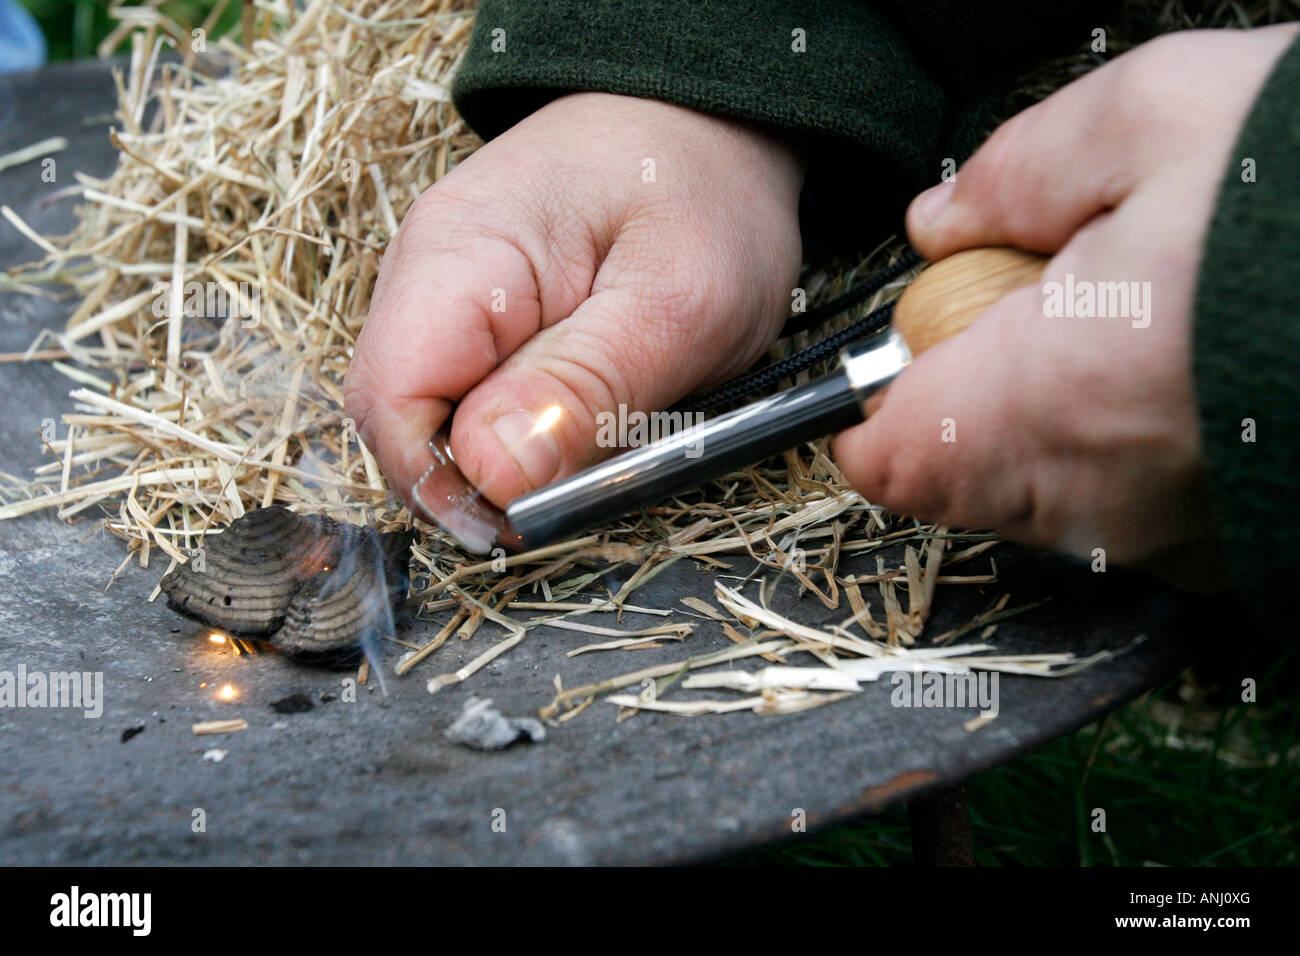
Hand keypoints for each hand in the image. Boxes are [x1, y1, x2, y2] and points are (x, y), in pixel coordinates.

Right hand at [345, 92, 802, 516]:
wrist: (710, 121)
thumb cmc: (703, 190)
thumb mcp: (678, 299)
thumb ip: (588, 388)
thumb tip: (495, 477)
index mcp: (455, 259)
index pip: (388, 405)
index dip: (444, 486)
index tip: (528, 520)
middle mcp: (427, 280)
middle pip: (407, 427)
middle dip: (487, 481)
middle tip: (586, 482)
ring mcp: (451, 302)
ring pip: (446, 426)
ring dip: (518, 460)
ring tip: (606, 433)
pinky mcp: (485, 324)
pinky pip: (483, 405)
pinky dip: (534, 435)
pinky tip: (594, 414)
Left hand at [832, 26, 1298, 584]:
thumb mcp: (1151, 116)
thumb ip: (1011, 173)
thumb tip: (940, 223)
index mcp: (1045, 394)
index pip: (889, 455)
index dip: (871, 407)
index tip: (906, 346)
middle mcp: (1096, 490)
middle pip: (960, 472)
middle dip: (969, 390)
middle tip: (1045, 299)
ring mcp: (1165, 532)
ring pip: (1044, 492)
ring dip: (1052, 417)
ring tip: (1138, 323)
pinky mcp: (1225, 544)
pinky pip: (1130, 507)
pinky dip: (1129, 447)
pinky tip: (1190, 371)